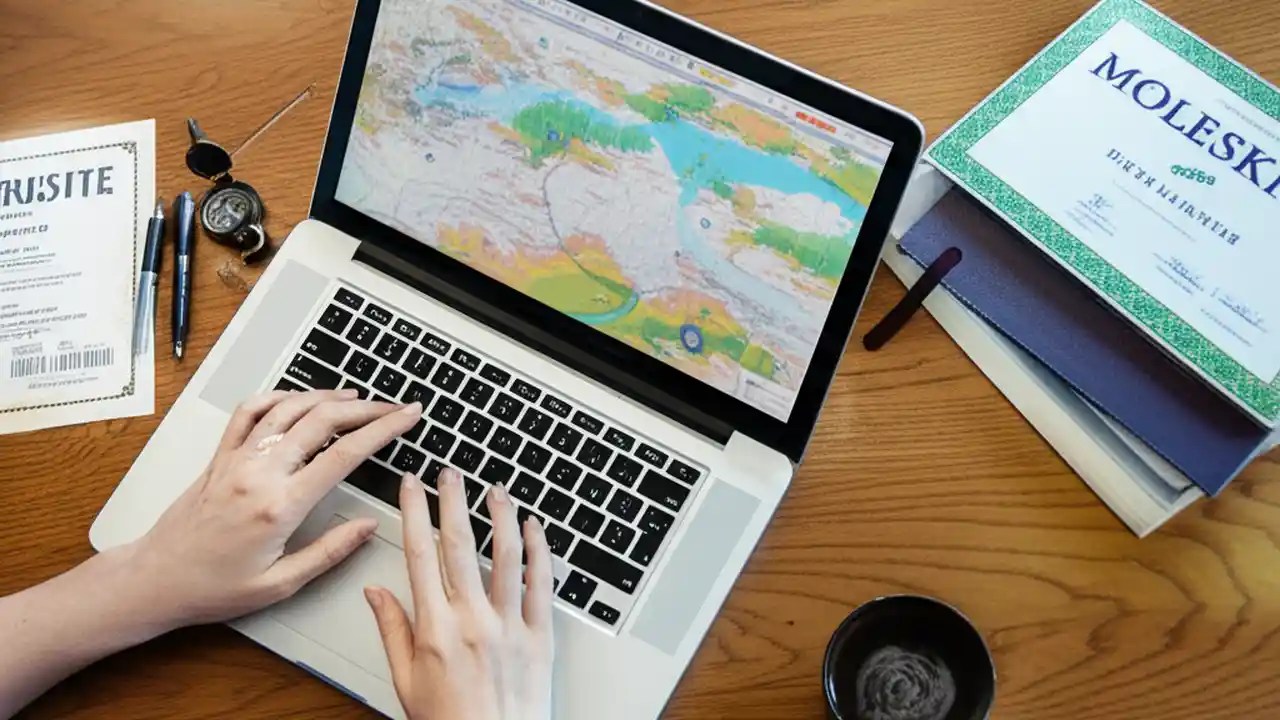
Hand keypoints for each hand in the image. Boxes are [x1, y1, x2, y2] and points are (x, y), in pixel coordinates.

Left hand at [124, 388, 421, 629]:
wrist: (155, 580)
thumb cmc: (212, 588)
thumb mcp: (280, 584)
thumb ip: (329, 552)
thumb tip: (367, 526)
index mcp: (279, 506)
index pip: (344, 455)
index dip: (383, 430)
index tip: (407, 418)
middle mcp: (258, 474)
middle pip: (322, 421)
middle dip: (367, 408)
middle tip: (394, 407)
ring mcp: (236, 460)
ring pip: (288, 408)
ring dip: (327, 397)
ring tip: (356, 398)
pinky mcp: (219, 456)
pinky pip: (250, 412)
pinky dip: (279, 396)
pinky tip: (298, 398)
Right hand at [365, 469, 554, 719]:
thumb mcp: (405, 680)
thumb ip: (392, 630)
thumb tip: (375, 591)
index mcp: (435, 629)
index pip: (419, 555)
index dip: (415, 513)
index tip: (412, 485)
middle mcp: (473, 620)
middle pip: (460, 546)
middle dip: (453, 501)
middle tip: (450, 472)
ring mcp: (509, 625)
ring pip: (505, 556)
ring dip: (500, 516)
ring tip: (495, 490)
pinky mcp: (540, 635)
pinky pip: (541, 583)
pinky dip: (539, 551)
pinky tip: (535, 527)